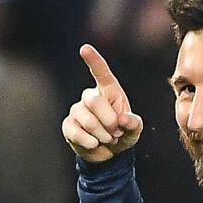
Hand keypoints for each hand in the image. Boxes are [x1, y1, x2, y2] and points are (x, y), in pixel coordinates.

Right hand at [62, 44, 143, 161]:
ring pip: (87, 119)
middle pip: (95, 101)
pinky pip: (77, 132)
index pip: (101, 73)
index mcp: (109, 91)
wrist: (109, 153)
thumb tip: (122, 119)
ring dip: (101, 134)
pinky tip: (94, 144)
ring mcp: (77, 110)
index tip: (84, 48)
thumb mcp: (134, 129)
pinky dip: (90, 142)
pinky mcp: (68, 125)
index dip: (93, 60)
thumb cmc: (123, 134)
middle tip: (116, 133)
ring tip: (107, 139)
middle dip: (109, 121)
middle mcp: (90, 97)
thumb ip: (133, 123)